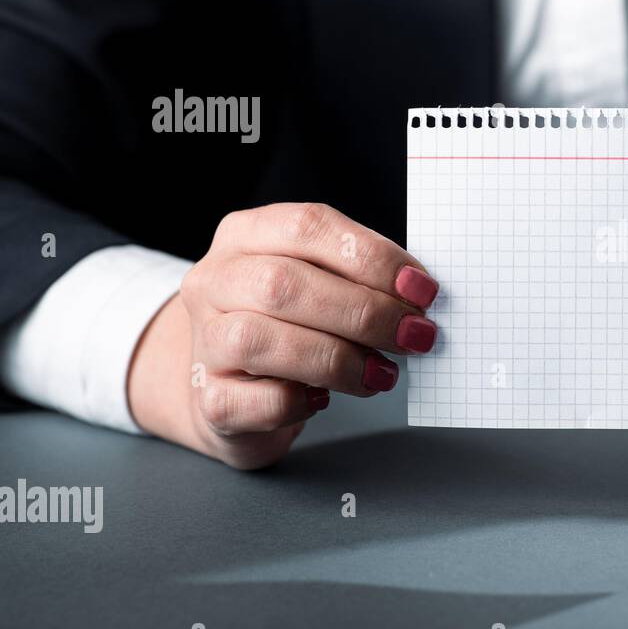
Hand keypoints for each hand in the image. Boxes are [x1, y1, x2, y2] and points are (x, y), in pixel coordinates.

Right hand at [127, 203, 438, 468]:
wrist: (233, 387)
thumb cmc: (292, 326)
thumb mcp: (322, 284)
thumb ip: (361, 280)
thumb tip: (418, 298)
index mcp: (247, 236)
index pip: (307, 226)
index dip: (372, 257)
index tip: (422, 290)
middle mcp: (215, 281)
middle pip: (284, 283)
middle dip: (364, 312)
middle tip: (414, 335)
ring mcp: (204, 340)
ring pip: (258, 339)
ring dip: (337, 359)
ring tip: (381, 373)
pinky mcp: (211, 400)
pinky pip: (255, 399)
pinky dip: (299, 402)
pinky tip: (324, 399)